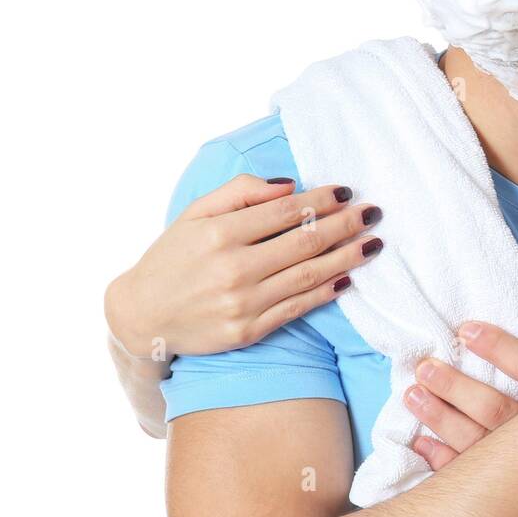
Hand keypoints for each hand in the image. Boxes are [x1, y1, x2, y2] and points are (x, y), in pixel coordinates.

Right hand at [104, 174, 383, 359]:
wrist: (143, 315)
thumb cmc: (173, 257)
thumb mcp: (195, 213)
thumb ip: (240, 193)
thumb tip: (289, 186)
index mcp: (220, 233)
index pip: (285, 212)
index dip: (321, 200)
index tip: (347, 192)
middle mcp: (234, 268)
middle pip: (305, 242)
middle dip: (345, 225)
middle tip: (374, 213)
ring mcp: (243, 302)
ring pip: (309, 275)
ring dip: (347, 258)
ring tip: (372, 243)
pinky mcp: (250, 330)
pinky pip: (298, 307)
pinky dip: (326, 292)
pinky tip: (348, 278)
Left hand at [404, 321, 517, 516]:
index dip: (497, 346)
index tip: (464, 329)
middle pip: (493, 406)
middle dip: (454, 385)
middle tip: (424, 366)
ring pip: (475, 440)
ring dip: (440, 417)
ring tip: (413, 396)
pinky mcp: (514, 502)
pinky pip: (468, 479)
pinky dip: (441, 461)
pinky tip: (420, 444)